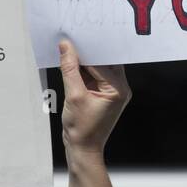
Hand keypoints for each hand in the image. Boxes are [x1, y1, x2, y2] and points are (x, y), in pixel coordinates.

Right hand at [58, 39, 130, 154]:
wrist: (83, 149)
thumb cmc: (81, 128)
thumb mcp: (73, 96)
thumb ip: (70, 69)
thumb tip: (66, 47)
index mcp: (118, 88)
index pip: (101, 62)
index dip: (86, 49)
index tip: (73, 37)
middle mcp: (120, 88)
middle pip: (104, 62)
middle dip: (88, 52)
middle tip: (72, 38)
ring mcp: (113, 91)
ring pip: (99, 68)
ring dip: (85, 61)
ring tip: (69, 49)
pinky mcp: (105, 94)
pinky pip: (95, 76)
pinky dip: (84, 71)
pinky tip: (71, 64)